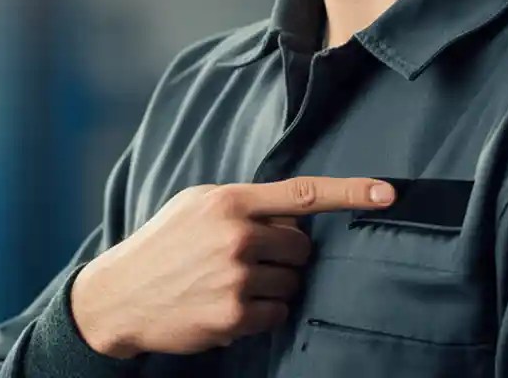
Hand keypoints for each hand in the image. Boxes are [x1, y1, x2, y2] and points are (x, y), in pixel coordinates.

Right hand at [69, 176, 396, 357]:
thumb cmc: (163, 245)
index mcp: (229, 202)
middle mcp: (237, 236)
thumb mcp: (196, 205)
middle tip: (245, 259)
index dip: (351, 192)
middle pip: (301, 247)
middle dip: (283, 255)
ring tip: (227, 283)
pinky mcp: (235, 315)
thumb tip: (296, 213)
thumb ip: (244, 203)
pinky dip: (260, 313)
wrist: (118, 296)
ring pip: (291, 283)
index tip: (389, 193)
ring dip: (271, 286)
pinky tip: (224, 304)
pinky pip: (277, 313)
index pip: (303, 194)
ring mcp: (237, 278)